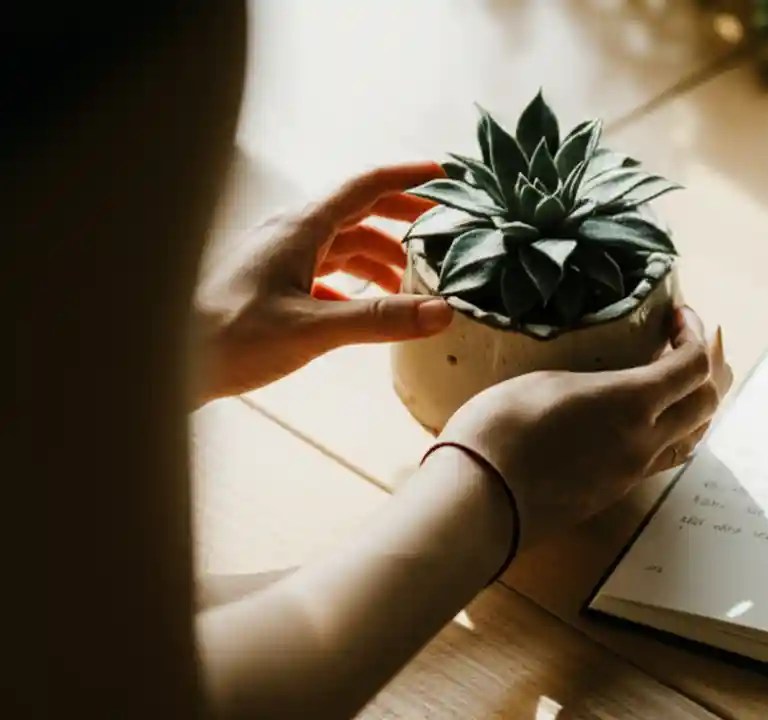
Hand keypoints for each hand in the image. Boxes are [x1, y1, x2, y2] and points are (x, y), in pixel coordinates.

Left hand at [194, 164, 454, 402]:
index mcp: (301, 228)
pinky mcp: (268, 285)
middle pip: (357, 211)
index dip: (408, 177)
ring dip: (378, 257)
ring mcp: (276, 258)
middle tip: (441, 230)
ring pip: (340, 244)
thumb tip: (443, 311)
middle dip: (401, 217)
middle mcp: (289, 233)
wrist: (161, 357)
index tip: (447, 177)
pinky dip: (351, 283)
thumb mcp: (312, 329)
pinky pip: (321, 271)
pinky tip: (361, 309)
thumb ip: (379, 319)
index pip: (365, 185)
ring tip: (410, 284)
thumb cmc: (228, 337)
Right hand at [439, 307, 733, 548]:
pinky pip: (667, 457)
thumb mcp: (546, 381)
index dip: (694, 333)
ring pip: (693, 436)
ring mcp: (632, 472)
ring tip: (682, 379)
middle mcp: (644, 442)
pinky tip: (655, 419)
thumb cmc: (500, 431)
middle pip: (707, 403)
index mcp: (631, 404)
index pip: (693, 366)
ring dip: (699, 403)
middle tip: (692, 341)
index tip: (678, 314)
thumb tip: (612, 380)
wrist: (478, 503)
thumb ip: (597, 379)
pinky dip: (677, 430)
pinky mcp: (615, 491)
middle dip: (710, 366)